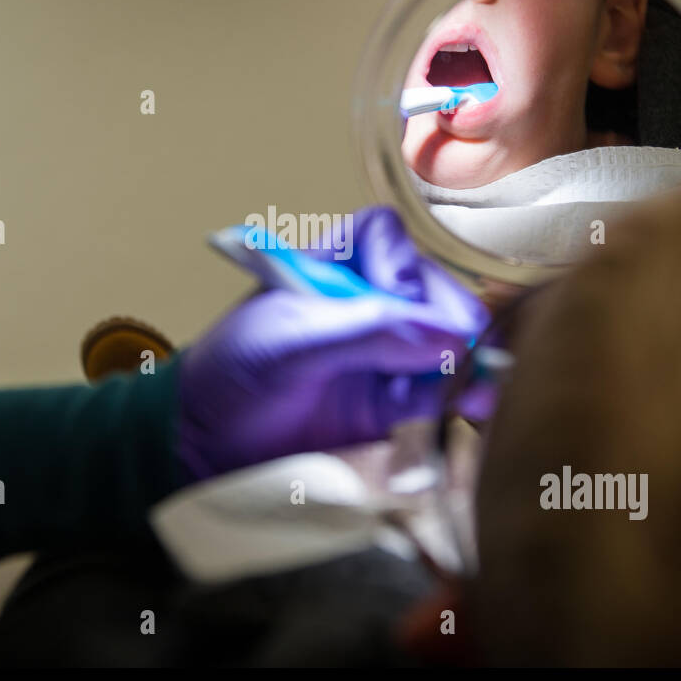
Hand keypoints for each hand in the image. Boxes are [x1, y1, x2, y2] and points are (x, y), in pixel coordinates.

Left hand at [177, 207, 494, 478]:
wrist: (205, 441)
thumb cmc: (232, 371)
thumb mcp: (289, 343)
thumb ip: (363, 332)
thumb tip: (445, 336)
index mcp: (335, 264)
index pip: (387, 239)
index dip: (402, 265)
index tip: (402, 301)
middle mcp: (370, 300)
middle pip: (433, 293)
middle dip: (451, 325)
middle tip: (454, 360)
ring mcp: (385, 352)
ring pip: (447, 345)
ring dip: (466, 366)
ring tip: (474, 393)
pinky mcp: (391, 403)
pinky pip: (438, 395)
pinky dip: (456, 400)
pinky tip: (468, 408)